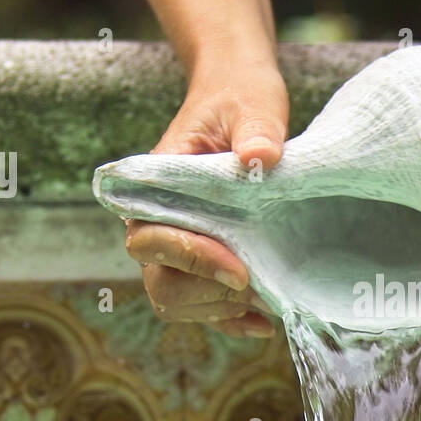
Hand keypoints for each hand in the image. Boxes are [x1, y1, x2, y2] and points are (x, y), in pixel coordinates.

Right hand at [124, 59, 288, 337]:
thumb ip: (256, 128)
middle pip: (161, 283)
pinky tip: (265, 322)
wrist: (242, 100)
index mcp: (156, 185)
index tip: (238, 270)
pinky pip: (205, 305)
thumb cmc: (240, 98)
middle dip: (207, 293)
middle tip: (257, 285)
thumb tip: (260, 155)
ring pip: (179, 301)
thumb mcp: (252, 104)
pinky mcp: (205, 259)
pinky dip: (232, 320)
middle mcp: (158, 221)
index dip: (191, 259)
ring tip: (268, 296)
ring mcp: (179, 244)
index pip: (152, 239)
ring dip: (221, 309)